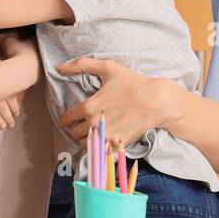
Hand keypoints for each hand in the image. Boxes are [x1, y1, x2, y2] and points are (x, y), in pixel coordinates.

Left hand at [55, 58, 180, 143]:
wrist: (158, 102)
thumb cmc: (134, 83)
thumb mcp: (109, 68)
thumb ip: (82, 65)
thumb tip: (60, 67)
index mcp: (89, 107)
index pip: (66, 119)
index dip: (66, 118)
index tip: (69, 118)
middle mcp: (94, 123)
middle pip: (74, 133)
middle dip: (76, 129)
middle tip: (82, 124)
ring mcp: (106, 136)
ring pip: (85, 144)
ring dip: (86, 139)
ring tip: (91, 132)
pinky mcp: (117, 145)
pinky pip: (99, 152)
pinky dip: (98, 148)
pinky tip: (102, 140)